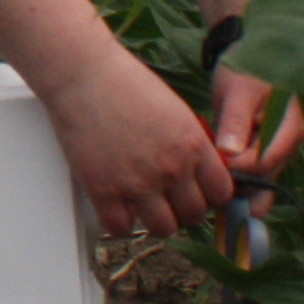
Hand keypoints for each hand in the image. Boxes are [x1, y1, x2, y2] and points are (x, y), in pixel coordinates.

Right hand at [36, 44, 235, 235]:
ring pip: (163, 228)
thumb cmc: (124, 82)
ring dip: (156, 221)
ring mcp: (137, 183)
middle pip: (194, 215)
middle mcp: (171, 168)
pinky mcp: (103, 190)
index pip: (221, 193)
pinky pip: (120, 228)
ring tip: (145, 208)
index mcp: (193, 145)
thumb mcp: (176, 109)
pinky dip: (120, 223)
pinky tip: (118, 208)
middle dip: (184, 211)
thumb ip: (192, 142)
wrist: (82, 75)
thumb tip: (200, 170)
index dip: (211, 197)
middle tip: (170, 202)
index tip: (199, 195)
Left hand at [210, 68, 303, 176]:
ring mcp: (283, 145)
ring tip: (214, 155)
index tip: (212, 160)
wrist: (252, 57)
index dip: (237, 168)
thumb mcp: (237, 92)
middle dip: (237, 173)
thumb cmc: (246, 69)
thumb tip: (228, 154)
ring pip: (262, 173)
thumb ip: (235, 122)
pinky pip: (258, 165)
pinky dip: (240, 166)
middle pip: (266, 173)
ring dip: (238, 171)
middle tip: (209, 162)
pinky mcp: (272, 146)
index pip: (265, 162)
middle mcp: (292, 141)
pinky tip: (222, 155)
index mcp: (291, 126)